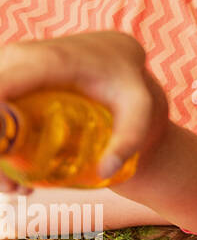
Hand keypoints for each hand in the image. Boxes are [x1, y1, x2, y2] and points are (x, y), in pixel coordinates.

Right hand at [0, 33, 168, 185]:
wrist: (115, 51)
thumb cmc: (126, 81)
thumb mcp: (140, 108)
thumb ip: (130, 138)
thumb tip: (106, 171)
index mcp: (47, 61)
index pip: (1, 89)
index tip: (3, 160)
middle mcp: (17, 57)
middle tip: (9, 188)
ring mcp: (5, 64)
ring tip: (12, 187)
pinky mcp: (2, 74)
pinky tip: (8, 171)